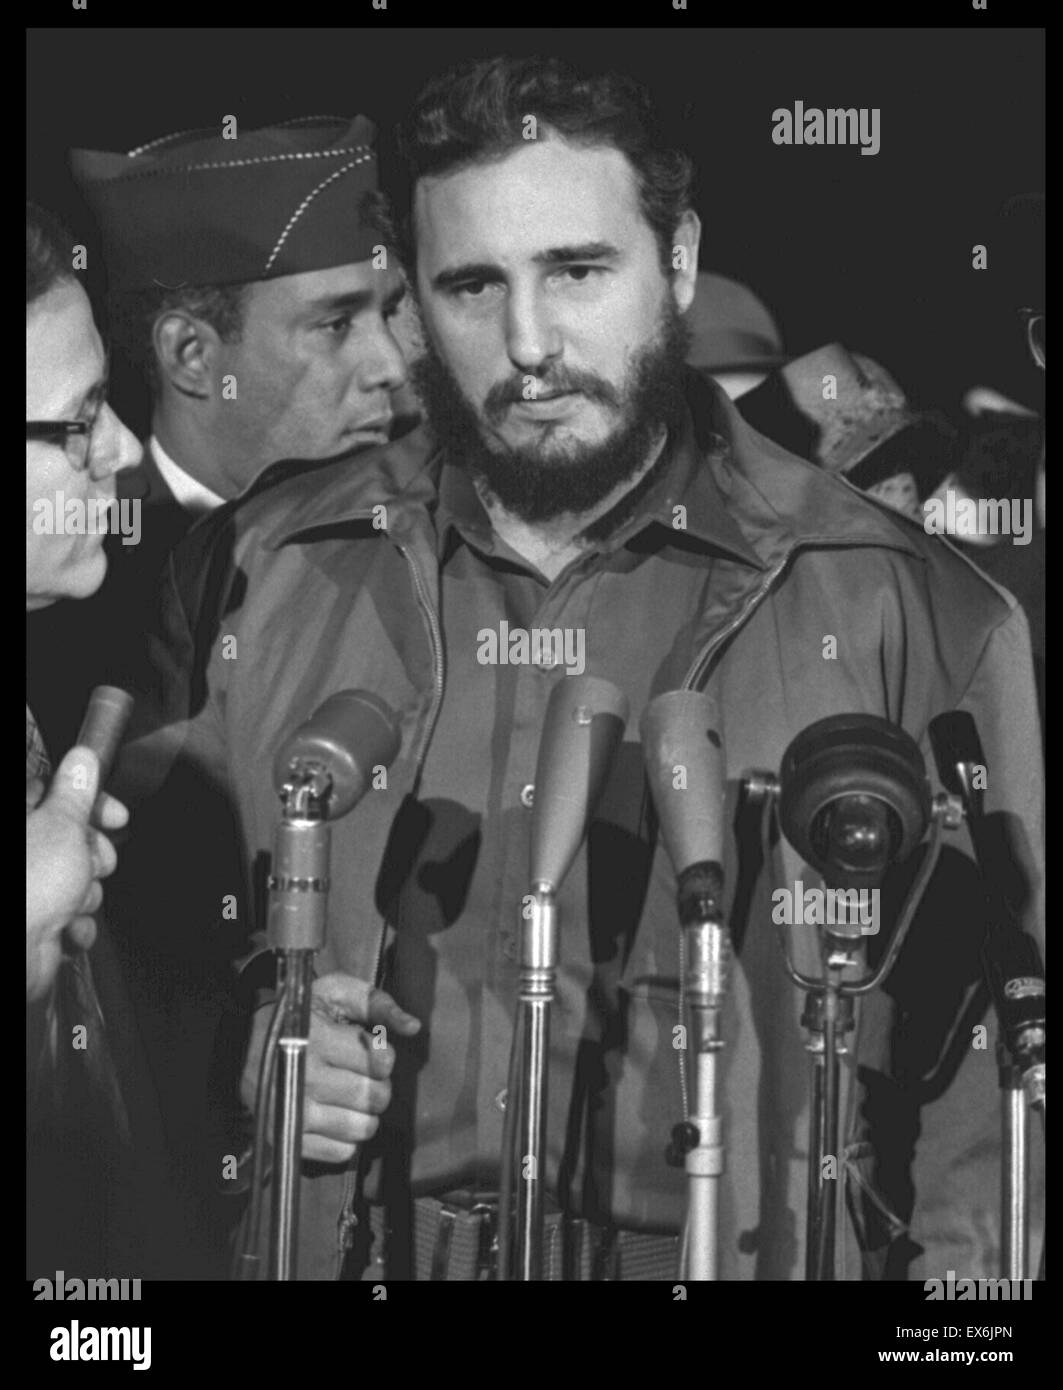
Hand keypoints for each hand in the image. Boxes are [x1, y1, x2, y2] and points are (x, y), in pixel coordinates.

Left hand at [26, 746, 128, 1001]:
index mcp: (22, 821)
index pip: (57, 793)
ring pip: (77, 878)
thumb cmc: (28, 888)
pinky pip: (71, 914)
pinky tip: (67, 929)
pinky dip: (75, 924)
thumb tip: (83, 758)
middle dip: (94, 856)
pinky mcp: (36, 922)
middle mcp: (23, 851)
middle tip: (95, 863)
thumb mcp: (61, 825)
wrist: (12, 957)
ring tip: (74, 903)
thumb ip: (75, 792)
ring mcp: (28, 888)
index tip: (116, 815)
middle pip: (72, 838)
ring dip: (86, 894)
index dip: (92, 803)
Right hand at [241, 971, 420, 1163]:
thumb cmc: (300, 1016)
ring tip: (351, 1097)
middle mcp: (305, 1078)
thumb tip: (414, 1027)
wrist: (241, 1044)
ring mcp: (294, 1112)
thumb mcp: (335, 993)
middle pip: (375, 1097)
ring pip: (362, 1128)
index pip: (381, 1061)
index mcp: (318, 1038)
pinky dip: (346, 1137)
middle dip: (379, 1086)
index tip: (369, 1050)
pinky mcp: (287, 1138)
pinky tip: (335, 1116)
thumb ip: (377, 1004)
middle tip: (363, 1075)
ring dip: (366, 1114)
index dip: (384, 1055)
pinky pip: (341, 1153)